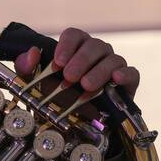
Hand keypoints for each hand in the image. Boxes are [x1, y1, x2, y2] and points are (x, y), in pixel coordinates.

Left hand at [14, 28, 139, 98]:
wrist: (82, 125)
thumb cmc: (62, 99)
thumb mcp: (38, 85)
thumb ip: (28, 68)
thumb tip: (32, 53)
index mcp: (77, 49)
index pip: (75, 35)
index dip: (67, 45)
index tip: (58, 62)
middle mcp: (97, 54)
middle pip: (94, 45)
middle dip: (80, 60)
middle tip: (69, 77)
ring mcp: (114, 66)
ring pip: (112, 58)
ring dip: (99, 71)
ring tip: (86, 85)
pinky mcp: (128, 82)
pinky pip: (132, 73)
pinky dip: (125, 74)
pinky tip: (116, 79)